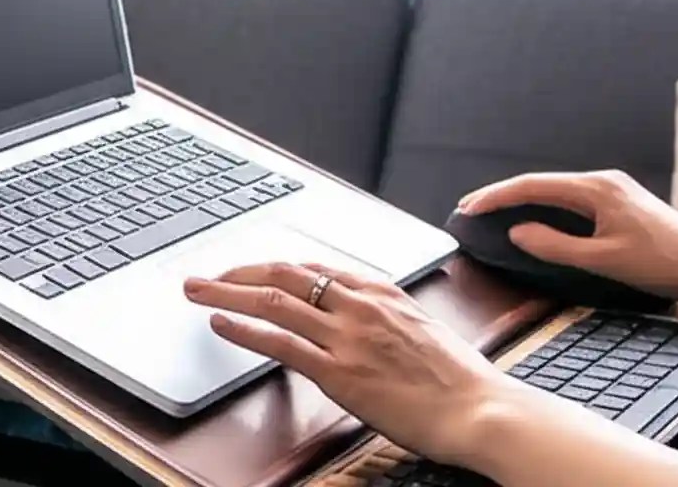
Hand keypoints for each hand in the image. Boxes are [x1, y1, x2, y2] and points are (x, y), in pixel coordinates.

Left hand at [184, 262, 515, 467]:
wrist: (480, 409)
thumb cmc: (461, 379)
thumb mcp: (424, 329)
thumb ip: (387, 317)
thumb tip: (367, 319)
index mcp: (381, 293)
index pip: (315, 269)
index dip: (273, 267)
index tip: (249, 270)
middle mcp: (359, 306)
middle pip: (286, 274)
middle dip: (240, 270)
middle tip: (207, 273)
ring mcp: (347, 337)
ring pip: (274, 300)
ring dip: (227, 291)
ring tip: (197, 290)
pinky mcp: (338, 371)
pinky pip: (280, 342)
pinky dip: (244, 329)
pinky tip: (222, 323)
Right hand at [458, 170, 677, 303]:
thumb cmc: (665, 263)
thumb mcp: (603, 260)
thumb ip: (554, 246)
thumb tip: (517, 231)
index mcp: (596, 189)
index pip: (532, 186)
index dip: (495, 196)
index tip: (468, 207)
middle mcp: (601, 183)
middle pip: (539, 183)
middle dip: (501, 195)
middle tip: (468, 208)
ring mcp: (610, 192)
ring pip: (552, 191)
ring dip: (520, 201)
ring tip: (490, 212)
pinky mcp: (616, 206)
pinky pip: (567, 201)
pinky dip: (541, 208)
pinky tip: (529, 219)